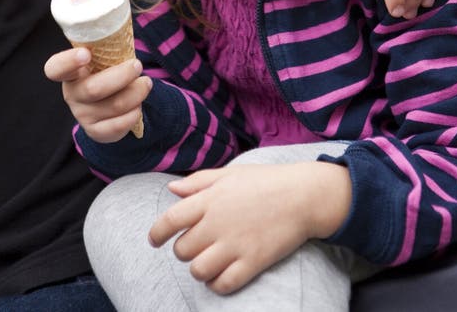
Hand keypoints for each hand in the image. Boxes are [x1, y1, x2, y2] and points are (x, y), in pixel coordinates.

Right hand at [44, 47, 151, 141]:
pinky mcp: (96, 131)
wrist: (108, 102)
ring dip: (136, 93)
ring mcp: (82, 114)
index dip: (68, 62)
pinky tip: (139, 105)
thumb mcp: (101, 58)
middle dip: (121, 76)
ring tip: (146, 83)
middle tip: (138, 65)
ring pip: (113, 106)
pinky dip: (133, 113)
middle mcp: (72, 94)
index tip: (85, 53)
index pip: (56, 68)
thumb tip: (121, 29)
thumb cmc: (105, 70)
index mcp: (69, 72)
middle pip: (94, 89)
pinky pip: (118, 126)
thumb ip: (104, 48)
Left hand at [148, 161, 350, 295]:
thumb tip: (172, 190)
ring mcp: (235, 244)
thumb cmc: (265, 181)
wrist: (302, 195)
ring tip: (206, 262)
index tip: (154, 240)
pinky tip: (221, 275)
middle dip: (183, 250)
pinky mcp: (252, 261)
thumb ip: (199, 182)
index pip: (170, 220)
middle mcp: (217, 223)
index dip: (157, 233)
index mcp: (209, 198)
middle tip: (194, 246)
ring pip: (198, 270)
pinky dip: (217, 284)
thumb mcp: (229, 173)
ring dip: (198, 269)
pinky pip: (223, 284)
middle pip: (183, 249)